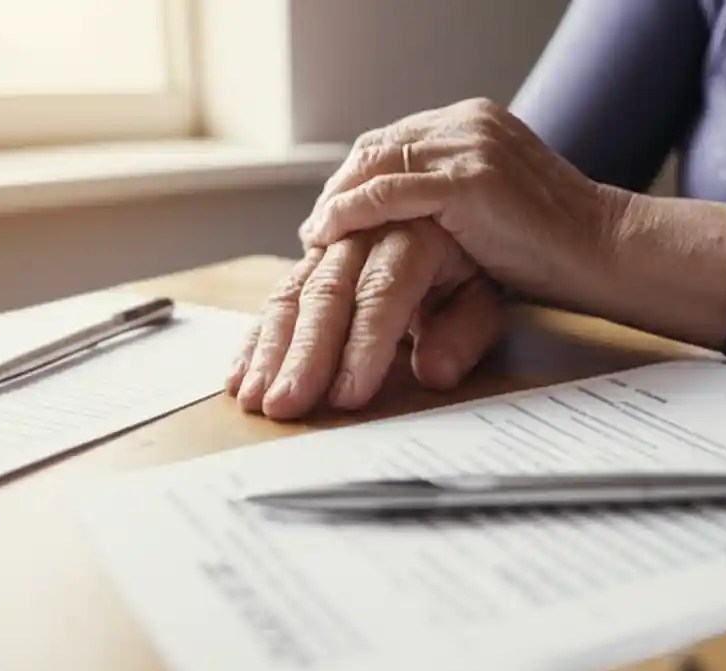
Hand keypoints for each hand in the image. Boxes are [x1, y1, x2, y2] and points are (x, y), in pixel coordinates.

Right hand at [225, 219, 506, 419]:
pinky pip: (276, 299)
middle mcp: (364, 234)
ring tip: (254, 398)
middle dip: (303, 353)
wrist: (453, 211)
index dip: (363, 344)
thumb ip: (464, 333)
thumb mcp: (486, 297)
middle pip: (328, 293)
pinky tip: (239, 378)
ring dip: (269, 351)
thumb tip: (432, 373)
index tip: (347, 394)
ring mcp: (329, 247)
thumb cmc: (473, 268)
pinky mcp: (307, 264)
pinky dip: (255, 341)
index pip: (384, 291)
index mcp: (415, 234)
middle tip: (285, 404)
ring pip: (292, 294)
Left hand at [299, 98, 725, 347]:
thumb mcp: (491, 209)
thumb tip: (400, 223)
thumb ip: (447, 201)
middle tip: (314, 230)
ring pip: (377, 164)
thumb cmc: (553, 247)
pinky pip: (390, 191)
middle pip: (377, 147)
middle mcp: (468, 121)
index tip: (330, 215)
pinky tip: (328, 233)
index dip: (355, 178)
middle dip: (338, 188)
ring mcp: (469, 146)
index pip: (394, 140)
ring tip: (314, 237)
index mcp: (474, 121)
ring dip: (336, 202)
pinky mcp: (469, 180)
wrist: (606, 252)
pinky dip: (352, 212)